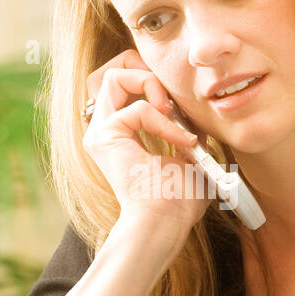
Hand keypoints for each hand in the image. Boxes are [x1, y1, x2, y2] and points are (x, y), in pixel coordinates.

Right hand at [82, 50, 209, 241]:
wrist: (165, 222)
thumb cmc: (177, 201)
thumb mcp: (187, 157)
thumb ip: (185, 131)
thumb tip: (194, 113)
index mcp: (119, 136)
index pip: (125, 87)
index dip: (152, 82)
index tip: (179, 104)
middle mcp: (103, 131)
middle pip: (113, 72)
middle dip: (147, 74)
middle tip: (170, 100)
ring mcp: (100, 133)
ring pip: (114, 76)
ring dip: (151, 86)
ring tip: (171, 112)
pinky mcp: (106, 137)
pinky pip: (138, 109)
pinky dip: (167, 122)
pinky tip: (182, 142)